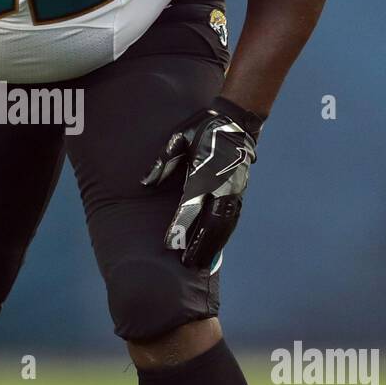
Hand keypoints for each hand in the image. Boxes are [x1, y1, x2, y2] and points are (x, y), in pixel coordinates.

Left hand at [142, 101, 259, 268]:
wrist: (237, 121)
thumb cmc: (203, 129)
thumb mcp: (179, 138)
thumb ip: (164, 161)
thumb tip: (146, 182)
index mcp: (204, 172)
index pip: (191, 206)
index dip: (180, 226)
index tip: (170, 242)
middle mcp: (222, 185)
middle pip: (211, 222)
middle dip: (199, 244)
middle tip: (186, 263)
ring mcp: (233, 190)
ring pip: (224, 224)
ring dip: (213, 245)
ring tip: (200, 263)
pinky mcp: (239, 193)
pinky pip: (231, 219)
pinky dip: (223, 236)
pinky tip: (215, 249)